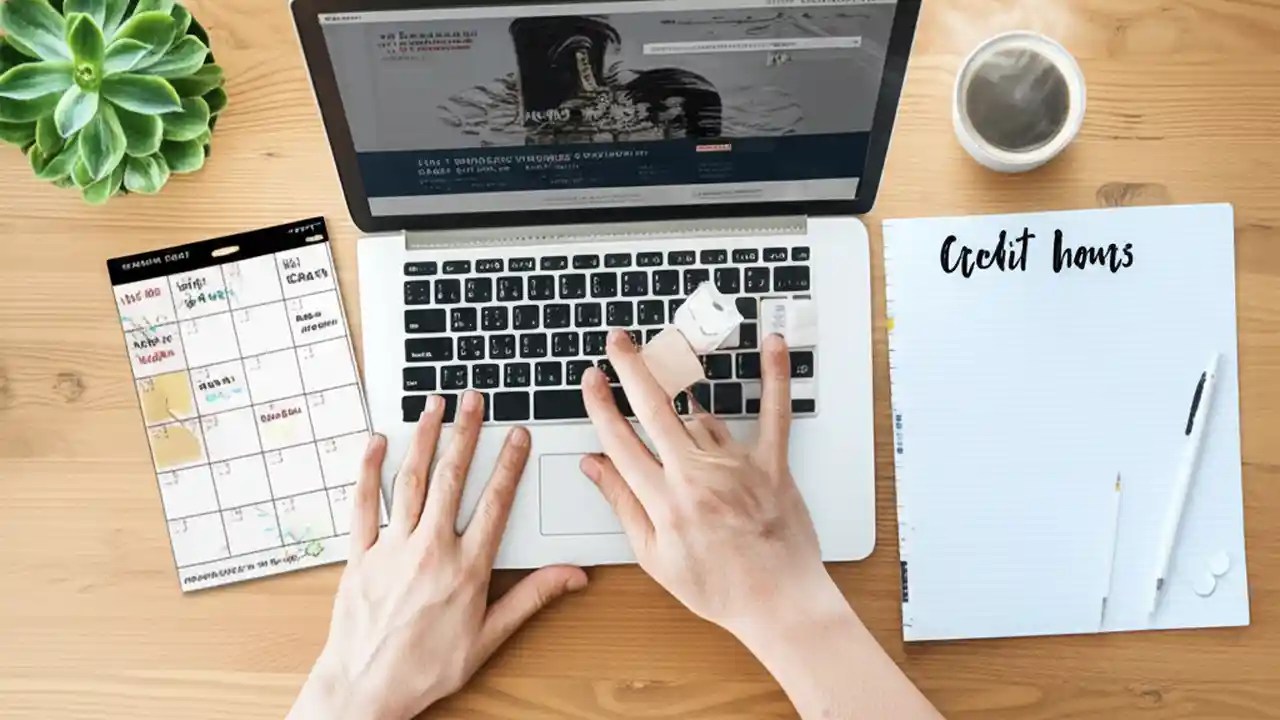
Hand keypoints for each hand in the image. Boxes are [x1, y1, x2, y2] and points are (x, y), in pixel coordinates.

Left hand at [289, 391, 587, 719]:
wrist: (367, 688)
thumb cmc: (426, 668)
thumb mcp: (489, 638)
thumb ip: (531, 598)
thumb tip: (572, 576)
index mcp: (466, 568)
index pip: (495, 502)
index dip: (509, 464)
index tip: (517, 434)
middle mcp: (430, 549)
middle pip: (452, 478)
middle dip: (466, 433)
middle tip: (474, 400)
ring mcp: (392, 548)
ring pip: (411, 481)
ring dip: (424, 438)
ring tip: (434, 406)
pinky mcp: (360, 554)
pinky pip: (364, 503)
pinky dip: (369, 469)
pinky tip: (376, 441)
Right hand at [579, 330, 838, 636]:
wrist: (778, 603)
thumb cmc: (718, 587)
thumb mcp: (654, 556)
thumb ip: (622, 504)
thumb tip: (592, 465)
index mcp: (663, 501)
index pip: (620, 440)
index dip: (600, 405)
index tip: (591, 379)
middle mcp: (697, 476)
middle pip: (655, 409)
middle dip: (632, 368)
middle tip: (619, 341)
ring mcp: (736, 467)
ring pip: (702, 415)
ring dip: (684, 392)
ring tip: (672, 369)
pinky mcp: (772, 464)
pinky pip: (774, 414)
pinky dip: (774, 377)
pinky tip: (771, 345)